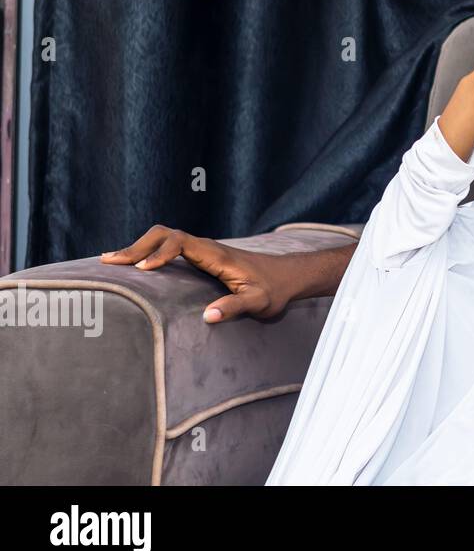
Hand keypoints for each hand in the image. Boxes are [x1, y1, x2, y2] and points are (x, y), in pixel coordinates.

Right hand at [100, 225, 287, 322]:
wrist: (287, 276)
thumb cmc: (274, 290)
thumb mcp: (259, 302)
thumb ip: (236, 307)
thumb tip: (208, 316)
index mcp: (217, 255)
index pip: (181, 243)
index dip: (160, 253)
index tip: (142, 270)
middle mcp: (206, 247)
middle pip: (165, 234)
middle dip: (137, 246)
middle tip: (109, 263)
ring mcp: (202, 250)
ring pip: (164, 238)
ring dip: (138, 248)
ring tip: (109, 261)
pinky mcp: (201, 256)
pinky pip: (169, 247)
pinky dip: (147, 252)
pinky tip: (131, 264)